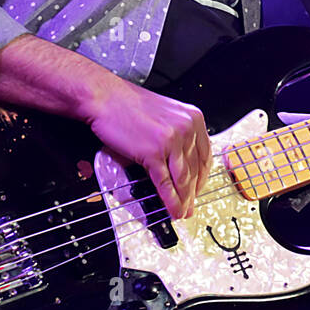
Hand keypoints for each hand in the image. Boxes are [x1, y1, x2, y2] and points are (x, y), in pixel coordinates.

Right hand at [78, 76, 210, 220]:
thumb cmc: (128, 105)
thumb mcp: (165, 114)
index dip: (202, 177)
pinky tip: (172, 209)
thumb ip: (177, 133)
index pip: (205, 154)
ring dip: (183, 200)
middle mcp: (186, 128)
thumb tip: (182, 160)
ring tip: (182, 212)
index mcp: (192, 118)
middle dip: (193, 193)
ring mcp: (171, 140)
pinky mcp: (153, 152)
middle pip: (195, 169)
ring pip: (182, 178)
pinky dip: (170, 200)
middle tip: (190, 206)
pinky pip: (165, 182)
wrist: (105, 97)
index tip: (198, 188)